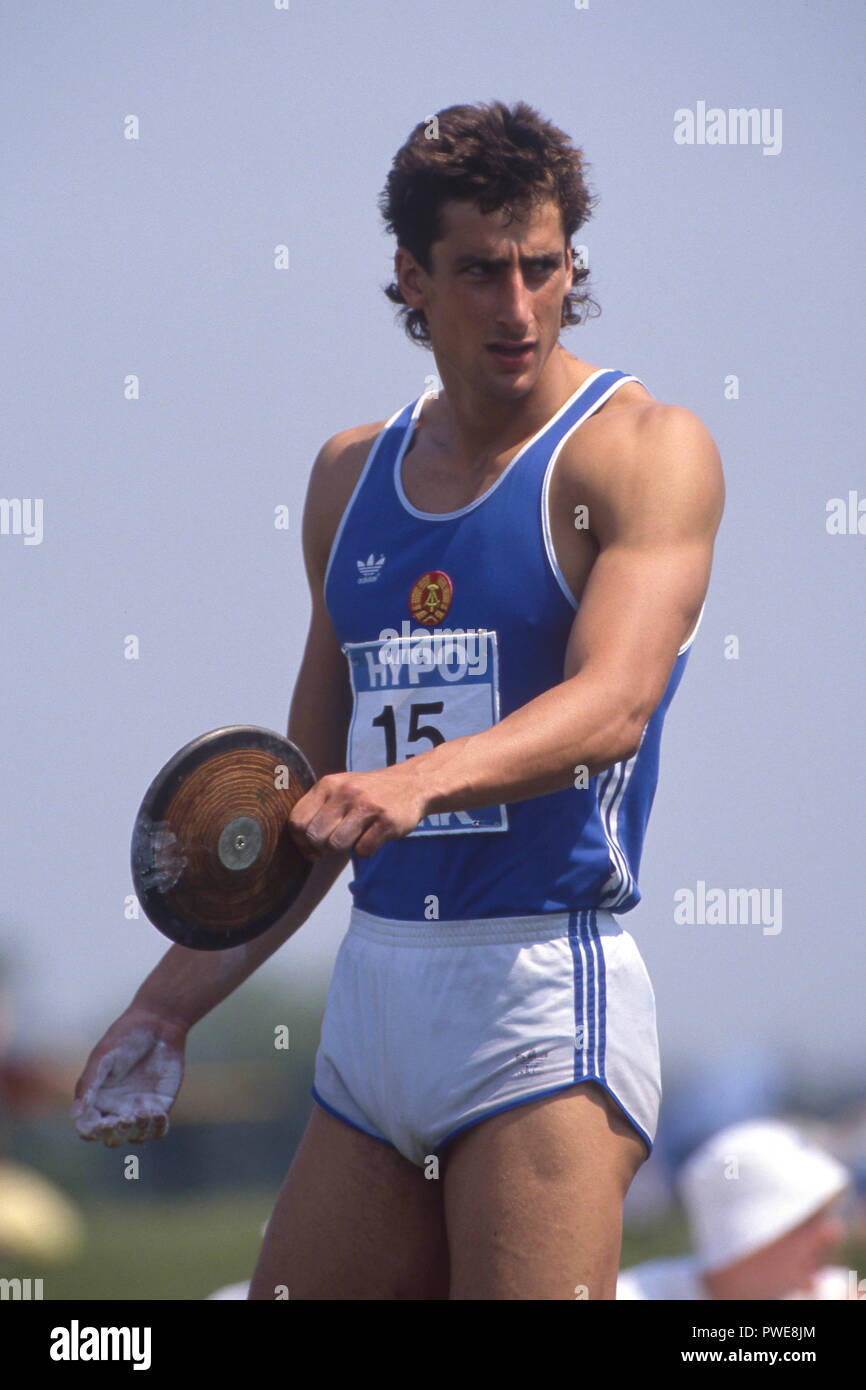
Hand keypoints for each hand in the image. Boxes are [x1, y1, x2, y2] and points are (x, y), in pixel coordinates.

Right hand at [71, 1012, 185, 1146]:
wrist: (159, 1023)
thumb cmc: (125, 1036)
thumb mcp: (103, 1055)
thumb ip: (88, 1084)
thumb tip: (75, 1115)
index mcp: (96, 1098)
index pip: (89, 1128)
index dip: (93, 1131)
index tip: (101, 1122)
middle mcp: (116, 1108)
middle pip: (111, 1138)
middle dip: (116, 1134)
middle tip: (124, 1117)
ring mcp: (138, 1109)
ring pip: (135, 1137)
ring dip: (138, 1131)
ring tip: (144, 1111)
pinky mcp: (160, 1106)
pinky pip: (158, 1130)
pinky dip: (157, 1128)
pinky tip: (158, 1113)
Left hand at [288, 765, 428, 859]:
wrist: (412, 783)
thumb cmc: (369, 793)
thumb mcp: (340, 789)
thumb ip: (318, 809)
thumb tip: (301, 844)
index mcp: (328, 784)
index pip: (297, 821)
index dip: (300, 841)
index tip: (312, 848)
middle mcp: (346, 792)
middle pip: (315, 836)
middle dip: (322, 847)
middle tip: (336, 842)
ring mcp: (367, 806)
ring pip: (336, 845)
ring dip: (344, 849)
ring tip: (355, 837)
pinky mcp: (387, 821)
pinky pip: (362, 850)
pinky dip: (365, 851)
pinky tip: (372, 837)